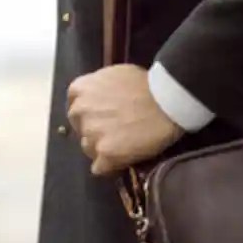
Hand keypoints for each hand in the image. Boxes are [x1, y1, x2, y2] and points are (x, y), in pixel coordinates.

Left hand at [67, 64, 185, 175]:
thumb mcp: (117, 75)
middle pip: (80, 128)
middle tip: (114, 132)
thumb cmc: (149, 85)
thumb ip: (101, 88)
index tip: (100, 116)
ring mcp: (91, 134)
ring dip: (101, 149)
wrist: (168, 102)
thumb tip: (102, 99)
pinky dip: (110, 166)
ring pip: (88, 149)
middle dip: (93, 131)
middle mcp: (81, 111)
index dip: (88, 113)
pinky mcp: (105, 154)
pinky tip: (123, 160)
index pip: (74, 105)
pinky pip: (99, 168)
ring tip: (122, 146)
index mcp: (82, 89)